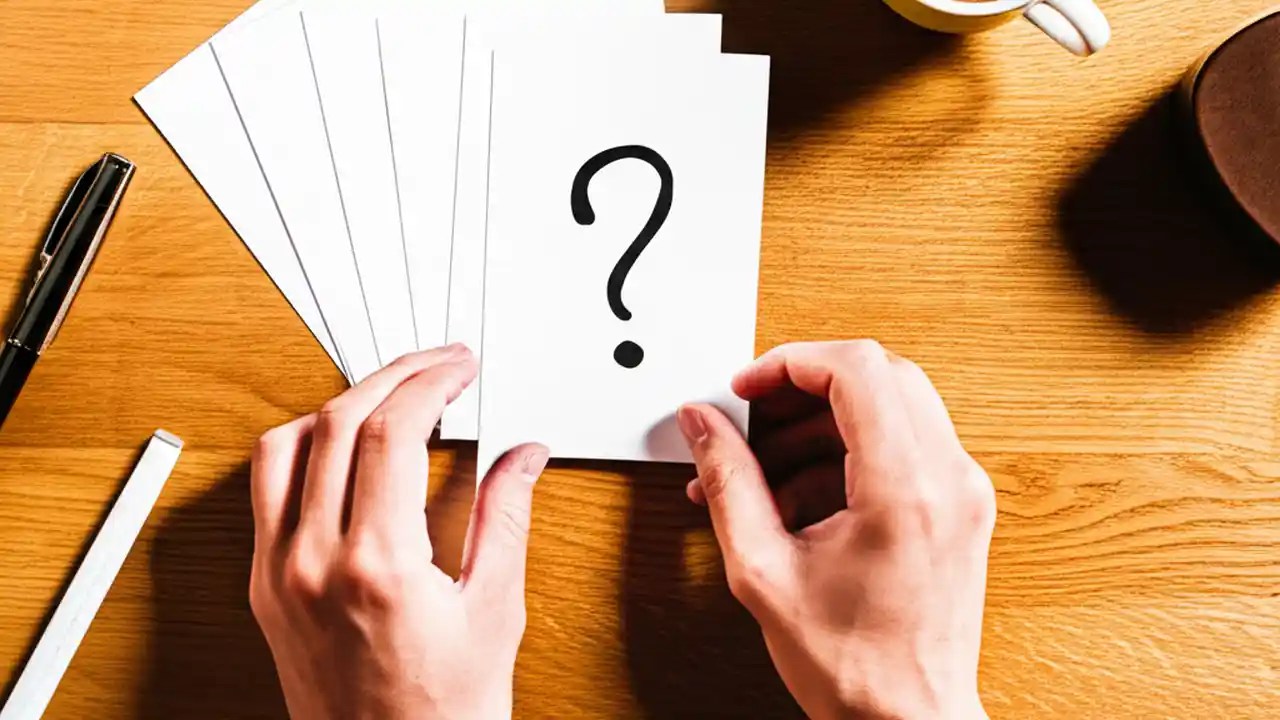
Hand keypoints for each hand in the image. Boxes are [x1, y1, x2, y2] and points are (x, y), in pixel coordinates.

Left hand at [249, 345, 548, 719]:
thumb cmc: (442, 715)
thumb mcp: (494, 613)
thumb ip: (506, 519)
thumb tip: (523, 456)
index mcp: (377, 566)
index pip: (392, 432)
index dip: (429, 382)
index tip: (458, 369)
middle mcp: (312, 562)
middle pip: (338, 422)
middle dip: (393, 376)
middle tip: (437, 365)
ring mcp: (277, 573)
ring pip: (285, 445)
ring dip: (338, 403)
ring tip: (389, 393)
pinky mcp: (262, 587)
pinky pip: (264, 489)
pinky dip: (301, 446)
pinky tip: (340, 443)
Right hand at [679, 341, 994, 719]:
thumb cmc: (853, 667)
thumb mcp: (765, 571)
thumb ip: (728, 483)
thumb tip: (703, 425)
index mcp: (904, 490)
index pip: (857, 369)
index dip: (789, 363)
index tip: (746, 387)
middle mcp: (948, 479)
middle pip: (879, 374)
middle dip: (803, 387)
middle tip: (750, 417)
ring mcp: (962, 491)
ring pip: (890, 405)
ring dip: (819, 423)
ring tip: (760, 472)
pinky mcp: (959, 505)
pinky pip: (902, 444)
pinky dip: (844, 452)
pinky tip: (794, 498)